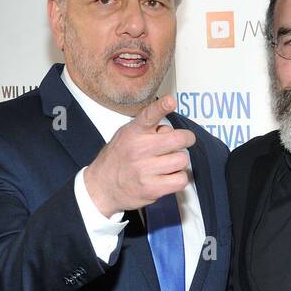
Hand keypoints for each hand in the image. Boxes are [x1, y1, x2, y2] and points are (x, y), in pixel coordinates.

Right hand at [83, 95, 194, 217]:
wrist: (103, 186)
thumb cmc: (118, 158)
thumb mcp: (126, 135)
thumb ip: (147, 129)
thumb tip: (169, 130)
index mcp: (134, 132)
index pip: (149, 115)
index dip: (161, 107)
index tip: (170, 101)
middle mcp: (140, 149)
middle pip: (178, 140)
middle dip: (187, 139)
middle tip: (186, 140)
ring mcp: (146, 170)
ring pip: (182, 160)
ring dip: (180, 161)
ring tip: (171, 162)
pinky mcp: (152, 188)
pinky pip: (180, 180)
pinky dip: (179, 178)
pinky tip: (170, 176)